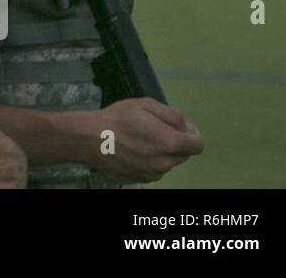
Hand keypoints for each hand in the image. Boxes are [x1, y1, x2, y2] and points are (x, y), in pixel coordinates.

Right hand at [88, 98, 203, 182]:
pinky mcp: (139, 180)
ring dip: (161, 154)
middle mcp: (164, 163)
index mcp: (169, 143)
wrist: (88, 138)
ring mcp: (151, 174)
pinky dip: (148, 162)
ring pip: (167, 164)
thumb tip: (186, 127)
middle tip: (155, 130)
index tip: (180, 128)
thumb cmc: (118, 118)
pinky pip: (152, 171)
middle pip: (182, 155)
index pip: (197, 145)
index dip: (192, 135)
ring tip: (140, 141)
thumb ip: (172, 115)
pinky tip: (132, 151)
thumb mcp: (145, 104)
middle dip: (175, 143)